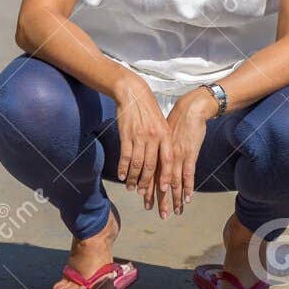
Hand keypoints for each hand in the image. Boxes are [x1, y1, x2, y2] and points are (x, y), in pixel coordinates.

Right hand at [113, 75, 171, 209]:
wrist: (134, 93)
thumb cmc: (149, 111)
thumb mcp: (162, 124)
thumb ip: (163, 142)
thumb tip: (164, 162)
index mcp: (165, 135)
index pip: (167, 160)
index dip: (165, 176)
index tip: (164, 190)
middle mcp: (153, 137)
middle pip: (151, 166)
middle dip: (147, 183)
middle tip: (144, 195)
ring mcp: (139, 136)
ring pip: (137, 163)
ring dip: (133, 178)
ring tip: (131, 188)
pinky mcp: (126, 135)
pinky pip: (125, 156)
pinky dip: (123, 168)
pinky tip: (121, 176)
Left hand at [156, 87, 214, 217]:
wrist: (189, 109)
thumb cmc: (176, 121)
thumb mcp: (162, 135)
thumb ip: (158, 149)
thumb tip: (153, 159)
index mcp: (157, 153)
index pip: (151, 176)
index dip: (150, 192)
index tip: (147, 204)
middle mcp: (165, 157)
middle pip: (161, 183)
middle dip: (160, 200)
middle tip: (160, 215)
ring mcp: (177, 157)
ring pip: (173, 182)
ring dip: (174, 198)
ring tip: (174, 212)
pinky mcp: (189, 154)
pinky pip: (187, 175)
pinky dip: (187, 188)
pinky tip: (186, 199)